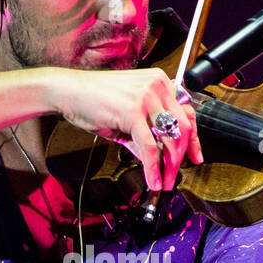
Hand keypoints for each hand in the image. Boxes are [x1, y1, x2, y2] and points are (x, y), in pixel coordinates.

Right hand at [45, 66, 202, 190]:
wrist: (67, 91)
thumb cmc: (93, 99)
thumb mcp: (127, 115)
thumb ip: (144, 134)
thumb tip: (156, 158)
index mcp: (159, 81)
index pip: (187, 113)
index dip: (194, 138)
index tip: (194, 156)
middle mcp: (157, 86)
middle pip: (183, 127)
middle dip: (182, 156)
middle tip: (176, 174)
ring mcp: (146, 97)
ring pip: (170, 138)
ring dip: (169, 165)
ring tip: (165, 181)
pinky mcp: (132, 111)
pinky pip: (149, 146)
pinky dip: (152, 167)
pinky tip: (153, 179)